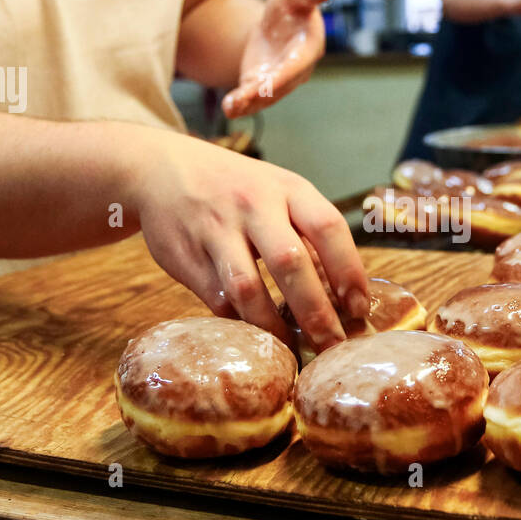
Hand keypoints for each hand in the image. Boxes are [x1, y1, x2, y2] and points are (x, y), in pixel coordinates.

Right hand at [128, 128, 368, 352]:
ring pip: (248, 288)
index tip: (359, 308)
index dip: (349, 271)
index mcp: (287, 188)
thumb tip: (346, 296)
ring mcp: (216, 230)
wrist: (161, 169)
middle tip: (332, 345)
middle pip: (291, 262)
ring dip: (274, 327)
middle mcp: (253, 205)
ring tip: (293, 350)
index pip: (328, 227)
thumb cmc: (237, 189)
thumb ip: (308, 234)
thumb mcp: (278, 192)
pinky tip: (256, 336)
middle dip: (316, 311)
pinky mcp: (185, 256)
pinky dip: (240, 324)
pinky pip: (218, 300)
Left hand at [221, 0, 340, 118]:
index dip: (283, 75)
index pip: (297, 65)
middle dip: (262, 93)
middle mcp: (297, 70)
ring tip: (232, 107)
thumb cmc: (292, 6)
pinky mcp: (263, 86)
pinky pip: (253, 98)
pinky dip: (240, 105)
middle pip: (280, 85)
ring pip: (266, 96)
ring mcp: (280, 81)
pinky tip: (228, 108)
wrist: (276, 25)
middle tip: (244, 98)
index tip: (267, 84)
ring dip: (249, 103)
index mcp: (309, 48)